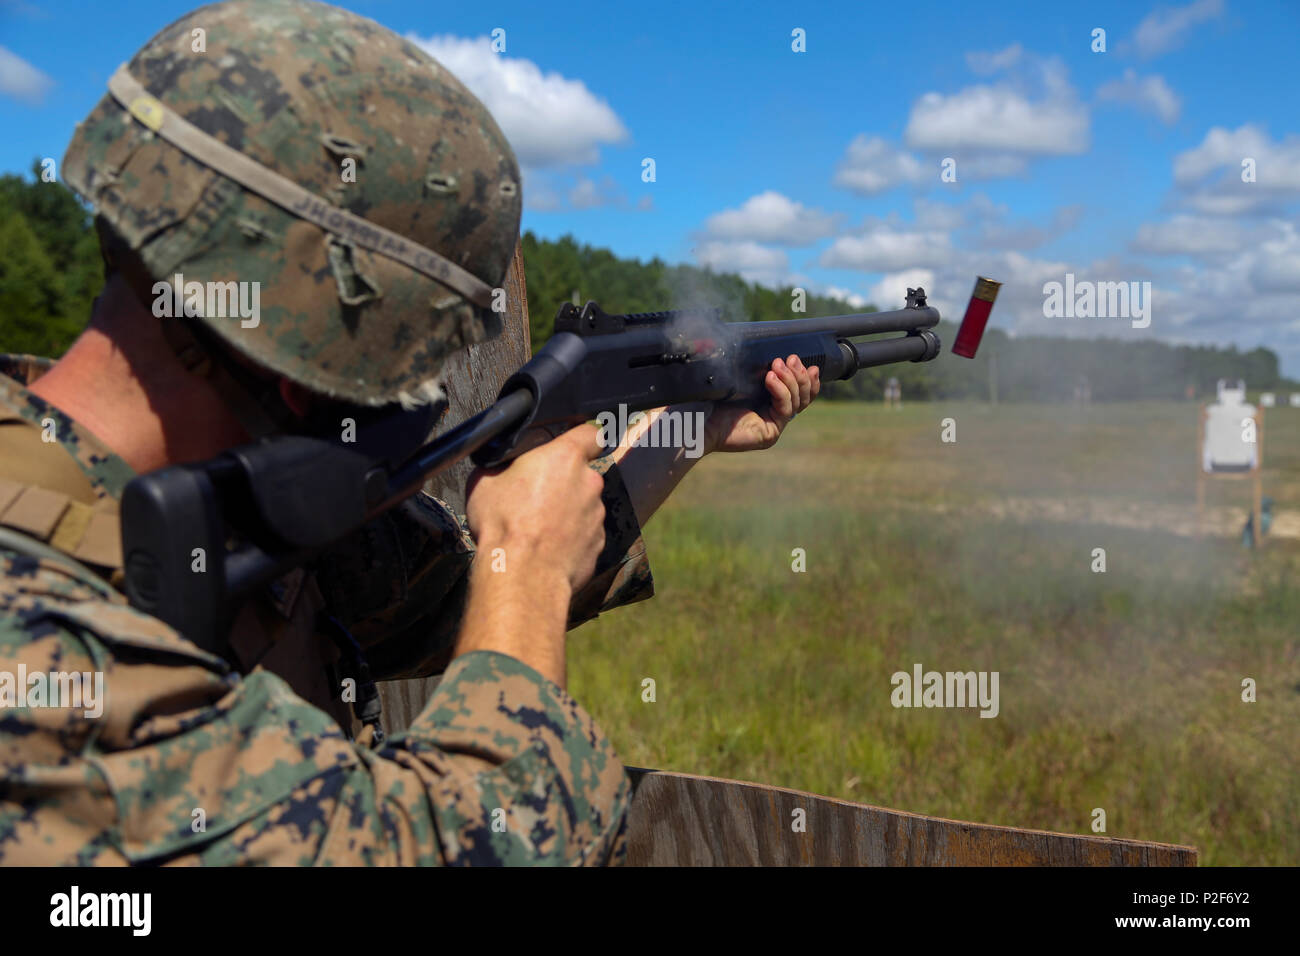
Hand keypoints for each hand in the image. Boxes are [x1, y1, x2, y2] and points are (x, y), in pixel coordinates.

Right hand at [465, 424, 606, 593]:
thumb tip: (503, 466)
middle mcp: (589, 483)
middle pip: (581, 475)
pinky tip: (547, 549)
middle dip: (563, 483)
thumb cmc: (503, 524)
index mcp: (565, 458)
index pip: (590, 434)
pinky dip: (570, 539)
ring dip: (567, 513)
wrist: (523, 575)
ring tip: (537, 529)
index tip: (577, 443)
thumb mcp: (483, 481)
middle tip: (535, 498)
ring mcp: (597, 516)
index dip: (584, 437)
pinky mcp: (598, 545)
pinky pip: (584, 535)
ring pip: (583, 506)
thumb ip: (502, 465)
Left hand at [704, 354, 820, 453]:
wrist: (698, 419)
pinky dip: (780, 391)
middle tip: (791, 358)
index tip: (810, 364)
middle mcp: (775, 415)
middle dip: (800, 375)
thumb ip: (757, 368)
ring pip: (796, 402)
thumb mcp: (740, 378)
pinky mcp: (770, 434)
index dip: (809, 380)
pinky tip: (770, 378)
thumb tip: (771, 348)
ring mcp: (774, 425)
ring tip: (777, 365)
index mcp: (771, 402)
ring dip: (790, 380)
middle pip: (802, 397)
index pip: (799, 393)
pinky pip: (784, 410)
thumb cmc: (713, 398)